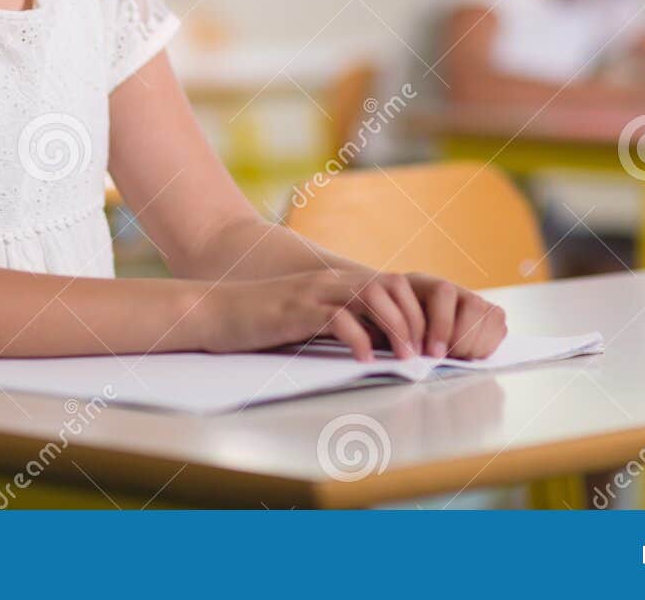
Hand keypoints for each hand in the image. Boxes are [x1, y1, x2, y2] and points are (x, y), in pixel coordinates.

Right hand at [197, 269, 506, 361]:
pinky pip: (338, 318)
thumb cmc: (262, 322)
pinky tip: (364, 360)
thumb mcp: (309, 320)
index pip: (393, 286)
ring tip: (406, 358)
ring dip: (395, 328)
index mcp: (338, 285)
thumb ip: (341, 324)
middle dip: (415, 321)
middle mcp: (331, 283)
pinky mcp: (297, 311)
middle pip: (391, 288)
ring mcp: (315, 294)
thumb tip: (378, 348)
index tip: (428, 345)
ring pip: (372, 297)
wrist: (216, 312)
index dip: (416, 313)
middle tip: (426, 355)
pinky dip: (357, 338)